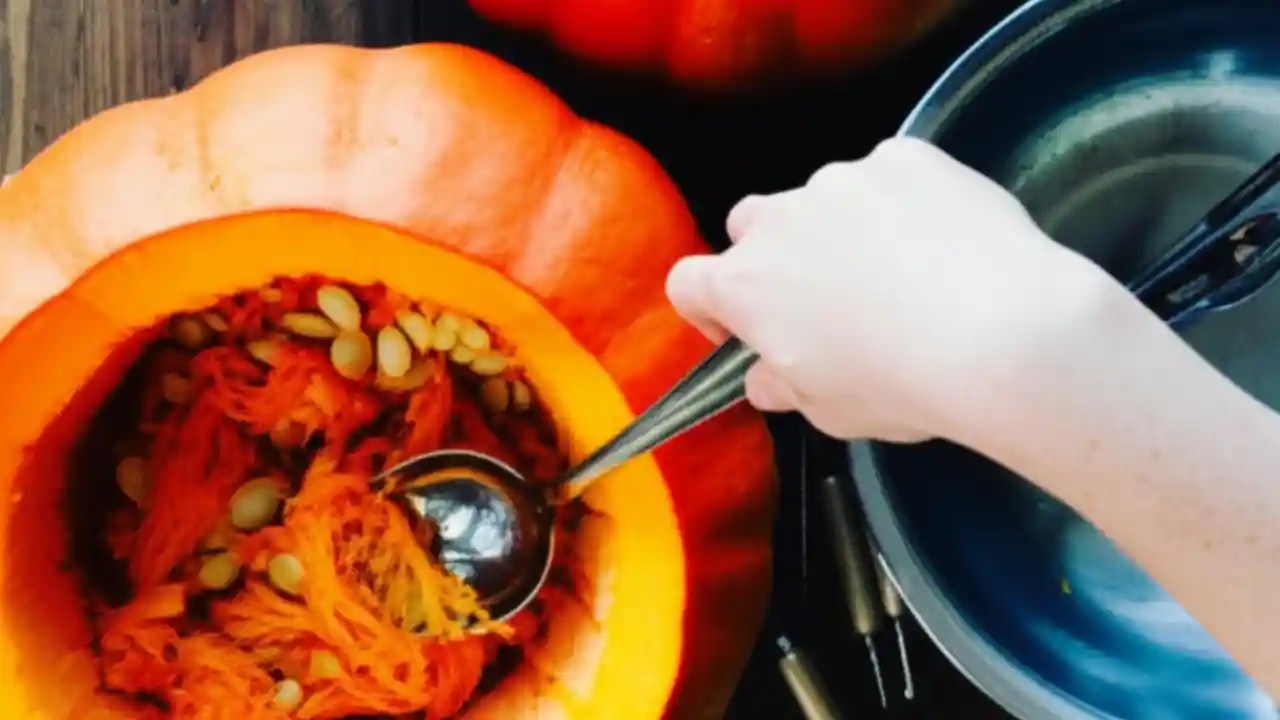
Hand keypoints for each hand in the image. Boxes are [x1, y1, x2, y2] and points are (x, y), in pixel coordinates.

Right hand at [667, 137, 1109, 441]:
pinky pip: (888, 176)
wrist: (1003, 333)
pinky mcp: (907, 156)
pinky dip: (902, 202)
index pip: (687, 283)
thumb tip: (766, 377)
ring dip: (842, 228)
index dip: (708, 310)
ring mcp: (845, 180)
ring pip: (823, 199)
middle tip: (825, 299)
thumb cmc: (900, 386)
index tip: (743, 334)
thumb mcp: (829, 411)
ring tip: (903, 271)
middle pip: (750, 226)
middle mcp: (782, 219)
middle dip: (773, 256)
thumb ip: (785, 386)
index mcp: (745, 285)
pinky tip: (942, 241)